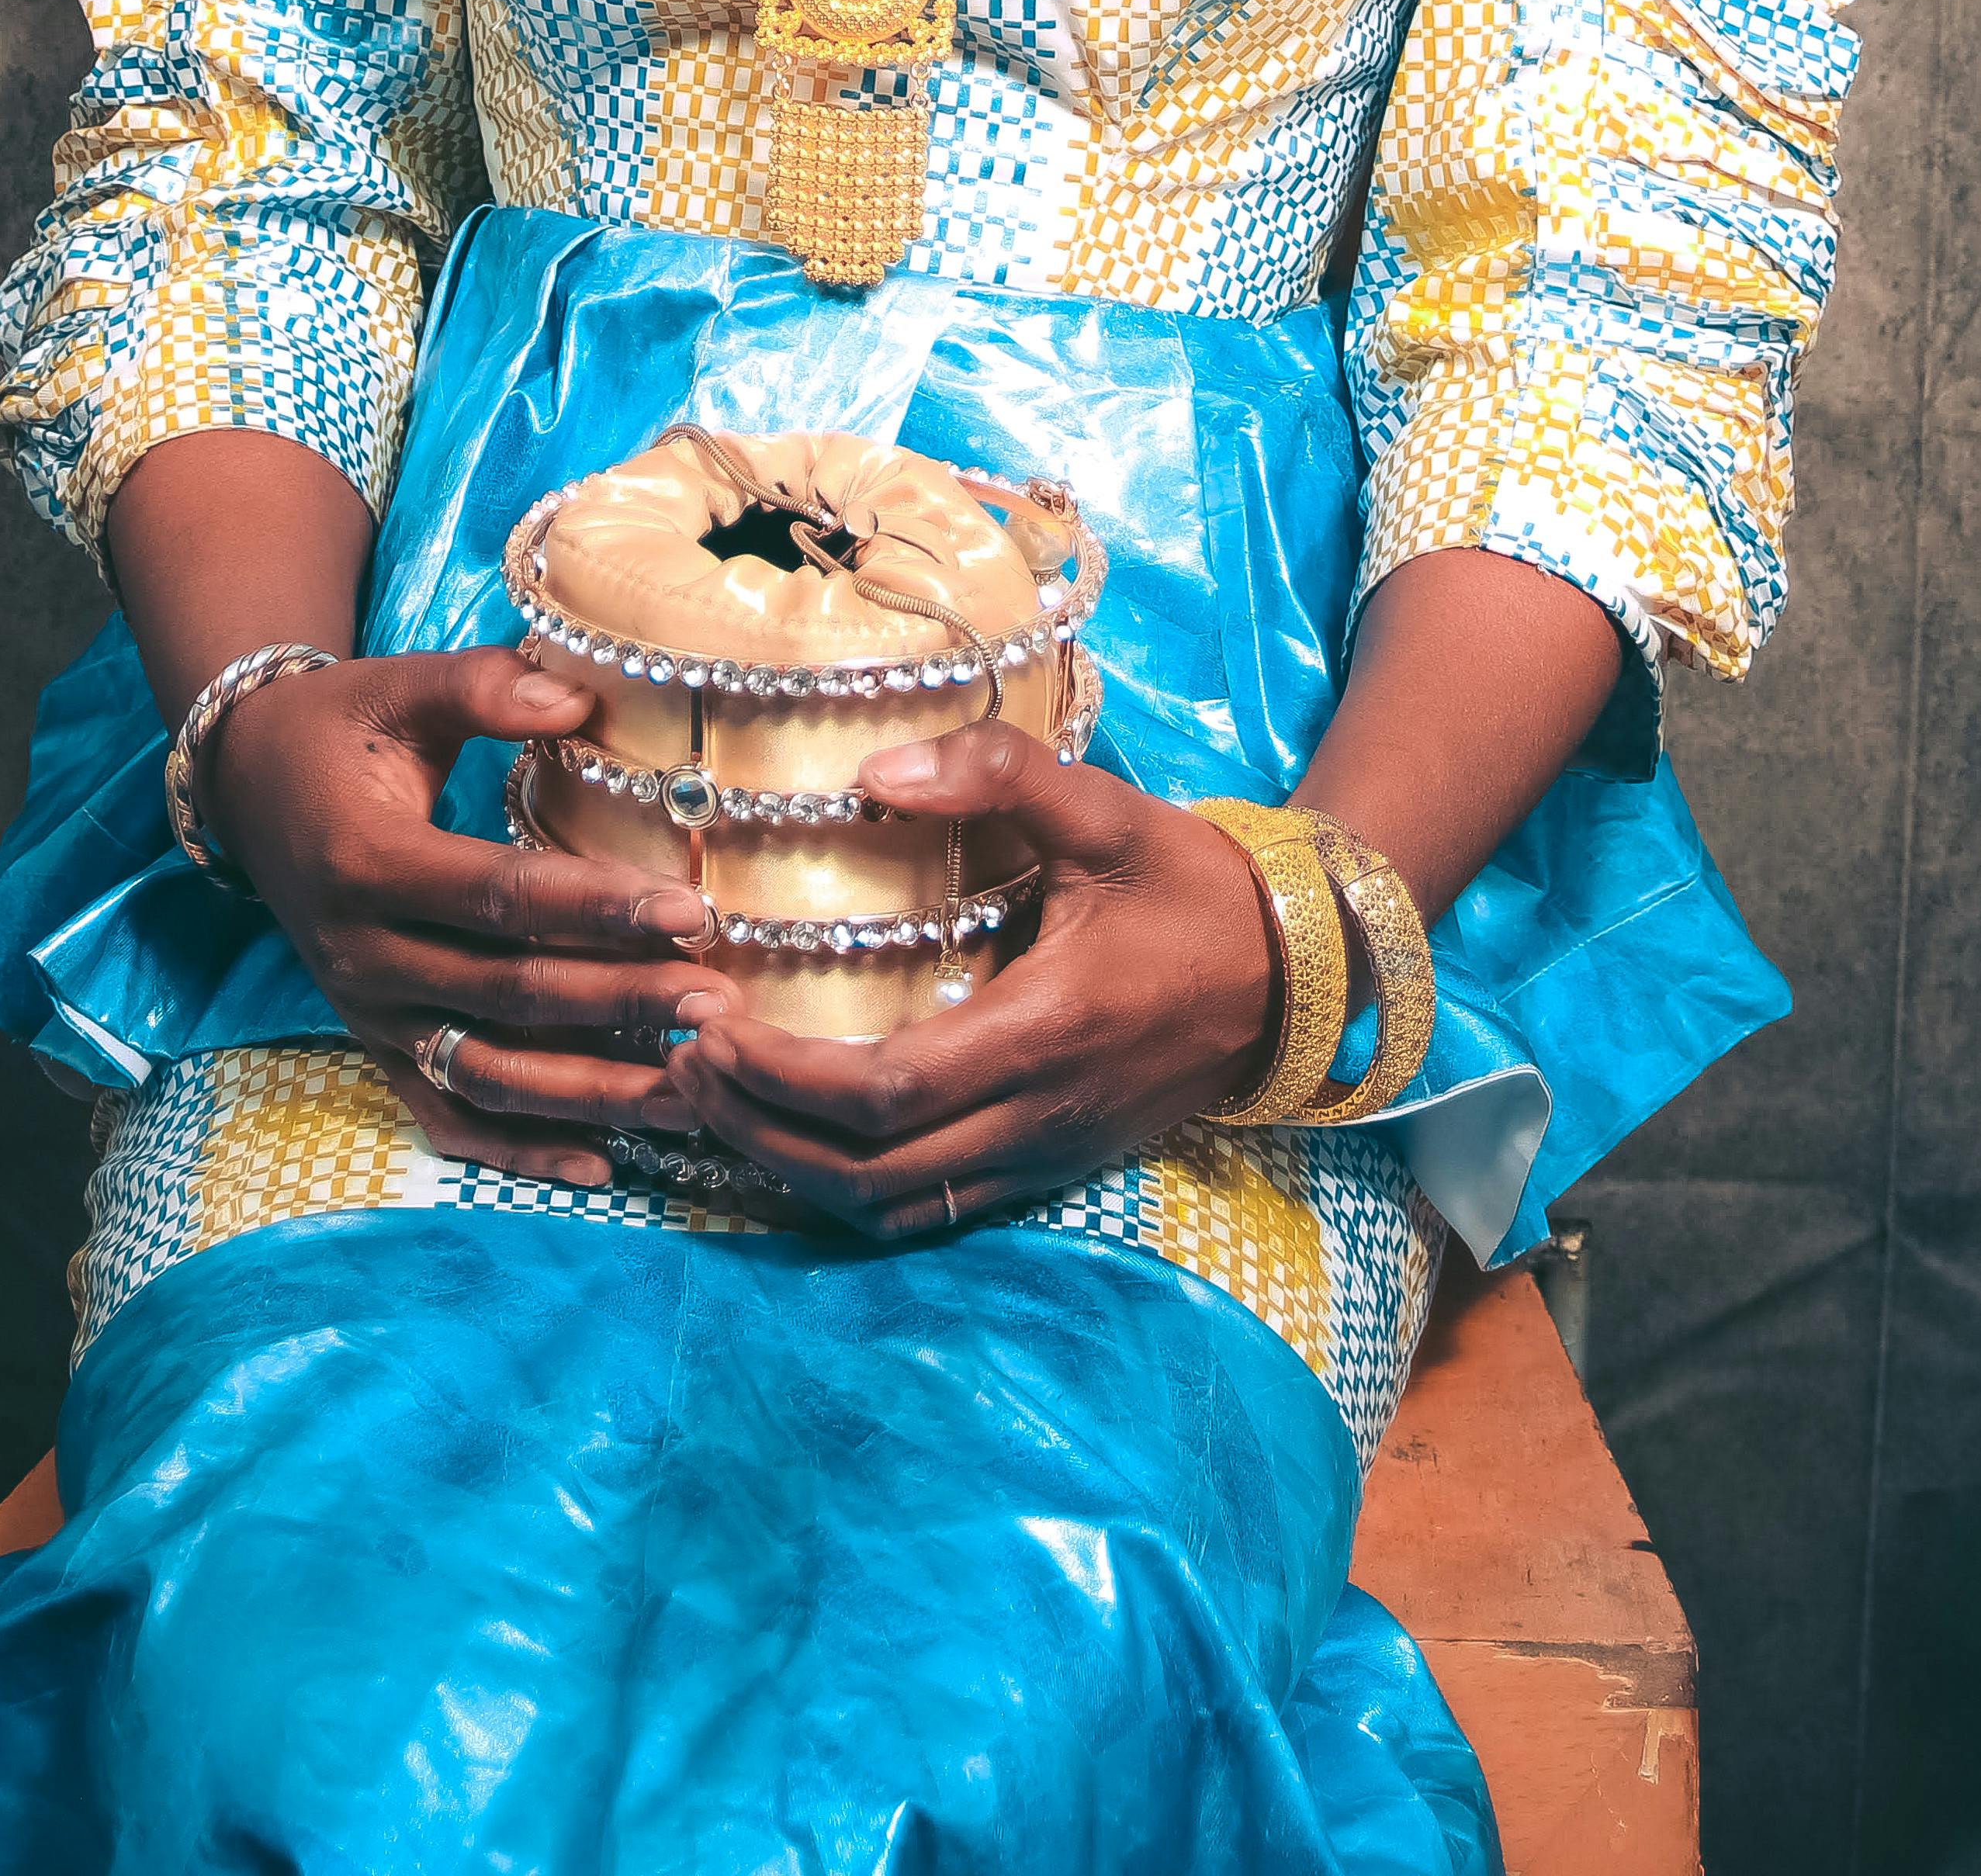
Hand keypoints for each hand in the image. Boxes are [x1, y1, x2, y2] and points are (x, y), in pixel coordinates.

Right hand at [200, 647, 743, 1186]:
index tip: (692, 911)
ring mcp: (368, 1015)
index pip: (501, 898)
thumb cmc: (338, 730)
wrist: (247, 787)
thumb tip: (579, 696)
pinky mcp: (375, 1047)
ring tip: (691, 1094)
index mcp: (369, 864)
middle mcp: (365, 956)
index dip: (597, 908)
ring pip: (490, 1072)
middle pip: (509, 995)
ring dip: (592, 1092)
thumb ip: (484, 687)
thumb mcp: (398, 689)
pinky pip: (447, 1114)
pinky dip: (520, 1150)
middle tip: (718, 1004)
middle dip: (620, 1005)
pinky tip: (602, 1166)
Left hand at [675, 721, 1278, 1237]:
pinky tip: (797, 1135)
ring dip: (791, 1170)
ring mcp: (1043, 1156)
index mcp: (1044, 1032)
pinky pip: (929, 1210)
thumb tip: (873, 770)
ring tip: (718, 1099)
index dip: (781, 1076)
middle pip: (867, 1175)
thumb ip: (997, 776)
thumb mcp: (1107, 812)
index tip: (707, 1024)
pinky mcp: (1047, 1167)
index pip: (885, 1094)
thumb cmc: (1192, 888)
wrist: (1298, 975)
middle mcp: (1036, 1117)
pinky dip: (847, 1188)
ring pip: (891, 1210)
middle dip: (758, 1130)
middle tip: (682, 1059)